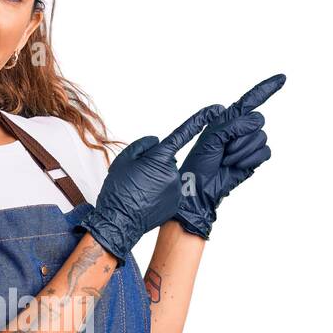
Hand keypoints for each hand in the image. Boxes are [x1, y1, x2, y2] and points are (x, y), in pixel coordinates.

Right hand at [75, 103, 226, 265]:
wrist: (119, 222)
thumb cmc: (118, 191)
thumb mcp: (124, 160)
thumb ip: (143, 145)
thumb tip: (157, 142)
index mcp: (160, 158)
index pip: (183, 134)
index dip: (199, 120)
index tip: (214, 111)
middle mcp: (173, 172)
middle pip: (167, 160)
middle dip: (155, 165)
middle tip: (138, 179)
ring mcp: (176, 188)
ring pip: (168, 176)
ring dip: (157, 180)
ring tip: (141, 193)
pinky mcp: (176, 202)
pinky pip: (170, 191)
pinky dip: (160, 193)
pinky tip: (147, 201)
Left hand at [174, 74, 285, 239]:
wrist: (201, 186)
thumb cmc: (200, 161)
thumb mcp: (212, 137)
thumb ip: (233, 125)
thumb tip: (256, 123)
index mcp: (228, 118)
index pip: (250, 100)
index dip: (266, 88)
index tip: (282, 78)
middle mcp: (240, 129)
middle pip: (258, 121)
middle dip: (241, 137)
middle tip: (224, 150)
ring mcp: (248, 144)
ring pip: (261, 138)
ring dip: (243, 151)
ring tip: (227, 159)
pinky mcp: (254, 158)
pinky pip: (265, 152)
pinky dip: (250, 159)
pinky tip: (237, 166)